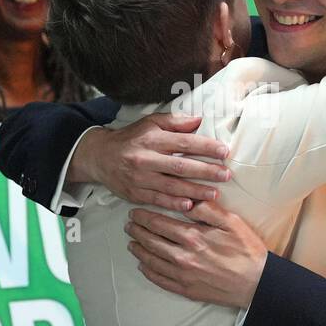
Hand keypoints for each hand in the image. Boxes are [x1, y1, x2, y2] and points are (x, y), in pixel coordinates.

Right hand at [70, 114, 230, 211]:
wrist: (100, 156)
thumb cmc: (131, 138)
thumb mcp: (150, 123)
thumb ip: (175, 122)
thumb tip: (199, 120)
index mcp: (152, 138)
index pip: (184, 142)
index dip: (205, 147)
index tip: (224, 152)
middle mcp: (146, 158)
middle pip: (181, 166)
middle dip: (206, 171)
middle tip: (226, 175)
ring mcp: (140, 178)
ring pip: (171, 186)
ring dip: (195, 191)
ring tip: (214, 193)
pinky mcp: (135, 193)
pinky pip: (157, 200)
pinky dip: (174, 204)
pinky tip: (189, 205)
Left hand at [125, 201, 265, 308]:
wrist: (257, 283)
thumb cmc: (246, 250)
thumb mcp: (231, 221)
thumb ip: (207, 209)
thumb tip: (187, 199)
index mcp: (192, 236)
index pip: (159, 224)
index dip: (144, 217)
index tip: (135, 212)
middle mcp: (183, 256)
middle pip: (151, 241)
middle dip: (137, 231)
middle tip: (129, 225)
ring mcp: (183, 275)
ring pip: (152, 261)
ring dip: (139, 250)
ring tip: (131, 243)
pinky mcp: (186, 290)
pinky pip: (160, 280)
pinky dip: (148, 272)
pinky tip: (143, 266)